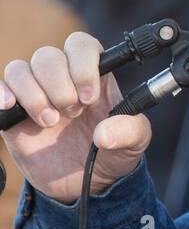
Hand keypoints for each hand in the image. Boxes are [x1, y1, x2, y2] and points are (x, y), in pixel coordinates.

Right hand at [0, 32, 151, 203]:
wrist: (85, 183)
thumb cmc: (111, 152)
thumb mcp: (134, 143)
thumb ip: (129, 132)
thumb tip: (104, 133)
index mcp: (93, 75)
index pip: (81, 45)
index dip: (83, 64)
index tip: (90, 97)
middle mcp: (62, 79)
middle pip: (48, 56)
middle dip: (59, 85)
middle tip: (72, 113)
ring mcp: (35, 94)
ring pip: (20, 69)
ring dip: (34, 94)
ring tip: (50, 121)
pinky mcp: (13, 113)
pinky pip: (0, 88)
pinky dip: (2, 93)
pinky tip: (11, 107)